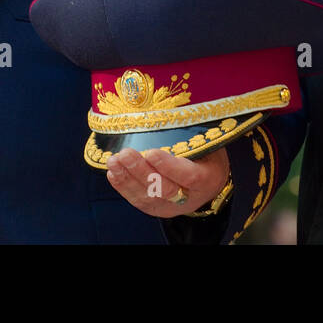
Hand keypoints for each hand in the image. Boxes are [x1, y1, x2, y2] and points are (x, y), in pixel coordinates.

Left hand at [105, 146, 230, 217]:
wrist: (209, 184)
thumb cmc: (208, 155)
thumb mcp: (209, 144)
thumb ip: (193, 136)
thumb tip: (169, 113)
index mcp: (207, 179)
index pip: (188, 176)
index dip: (169, 166)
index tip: (151, 152)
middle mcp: (188, 197)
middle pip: (163, 188)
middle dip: (141, 171)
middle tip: (125, 154)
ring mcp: (170, 206)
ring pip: (147, 196)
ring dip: (127, 178)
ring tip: (113, 161)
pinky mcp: (155, 208)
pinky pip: (137, 199)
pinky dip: (123, 186)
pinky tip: (113, 172)